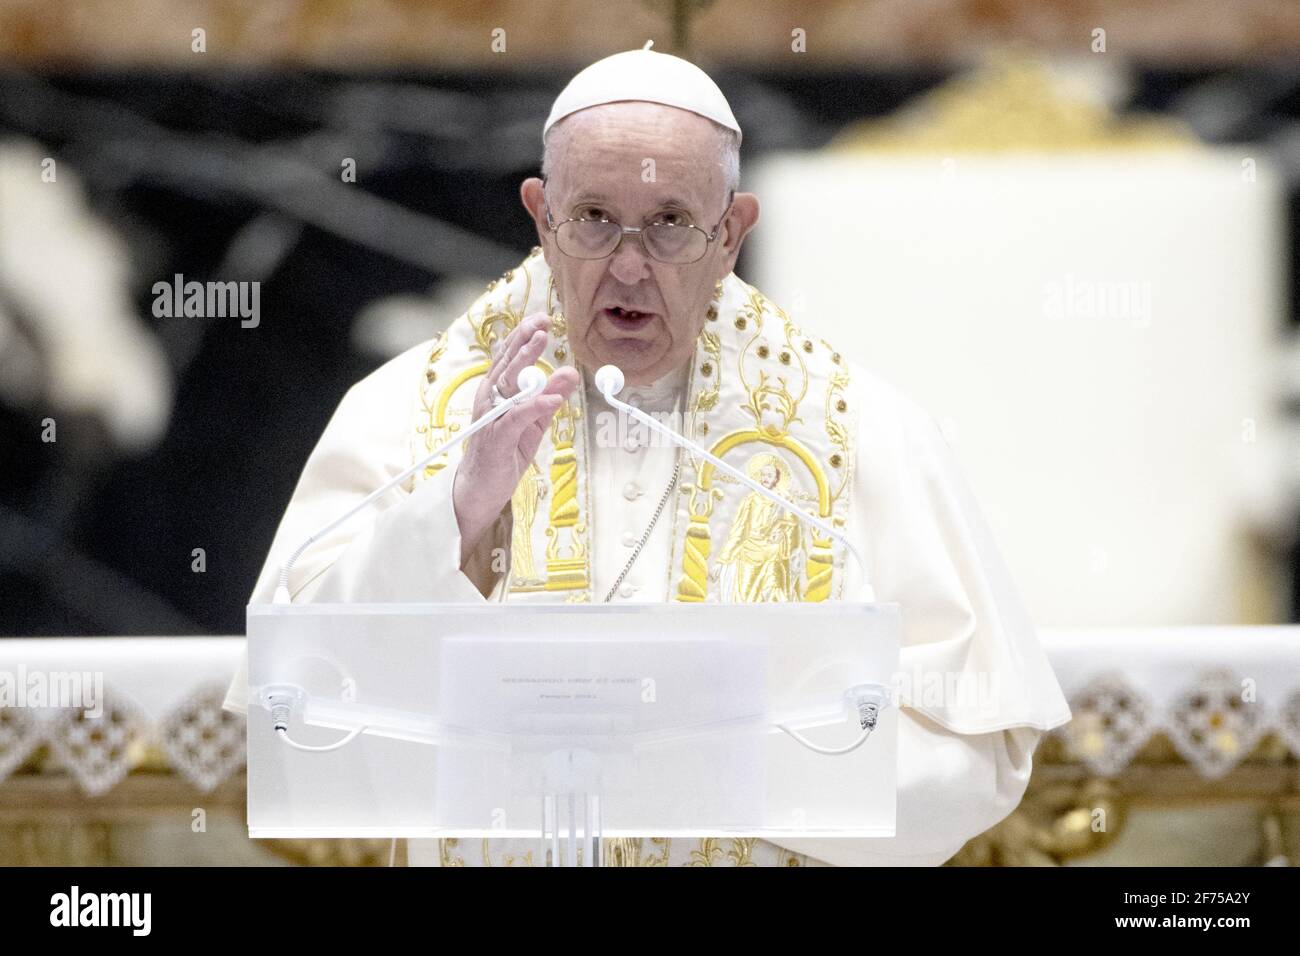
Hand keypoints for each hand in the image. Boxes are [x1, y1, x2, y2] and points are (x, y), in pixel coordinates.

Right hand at [453, 313, 578, 566]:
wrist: (481, 489)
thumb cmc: (505, 451)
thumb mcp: (533, 422)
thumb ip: (549, 397)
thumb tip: (570, 372)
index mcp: (497, 392)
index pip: (509, 359)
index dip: (523, 337)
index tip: (541, 320)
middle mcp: (490, 400)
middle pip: (507, 365)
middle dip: (524, 342)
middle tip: (542, 324)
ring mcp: (491, 418)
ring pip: (508, 385)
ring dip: (526, 363)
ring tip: (544, 345)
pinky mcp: (497, 438)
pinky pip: (517, 418)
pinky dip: (535, 406)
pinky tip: (552, 398)